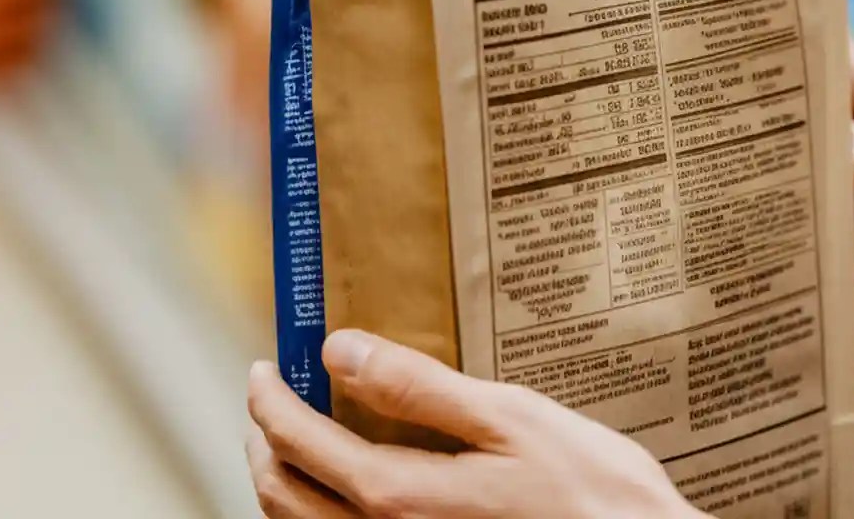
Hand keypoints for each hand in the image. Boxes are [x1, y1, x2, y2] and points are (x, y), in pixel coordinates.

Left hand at [246, 330, 707, 518]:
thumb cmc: (591, 493)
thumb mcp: (510, 418)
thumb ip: (419, 387)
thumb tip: (342, 351)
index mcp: (400, 496)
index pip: (301, 443)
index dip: (269, 401)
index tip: (264, 369)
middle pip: (284, 496)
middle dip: (263, 443)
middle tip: (267, 401)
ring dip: (282, 484)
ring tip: (292, 444)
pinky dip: (320, 516)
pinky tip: (348, 491)